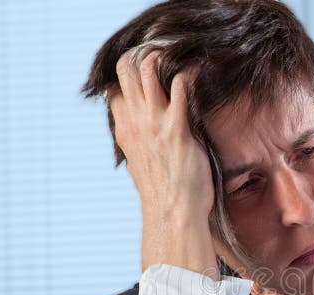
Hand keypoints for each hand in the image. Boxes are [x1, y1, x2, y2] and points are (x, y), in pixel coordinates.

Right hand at [109, 51, 218, 276]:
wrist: (174, 216)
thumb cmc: (165, 197)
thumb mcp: (142, 169)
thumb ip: (139, 150)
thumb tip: (140, 146)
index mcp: (126, 133)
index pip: (116, 92)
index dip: (128, 81)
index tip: (147, 79)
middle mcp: (136, 124)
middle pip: (126, 73)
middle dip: (142, 58)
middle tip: (165, 59)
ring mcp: (155, 124)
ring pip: (146, 71)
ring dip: (161, 58)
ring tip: (179, 60)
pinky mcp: (177, 129)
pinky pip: (180, 88)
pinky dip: (188, 74)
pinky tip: (197, 71)